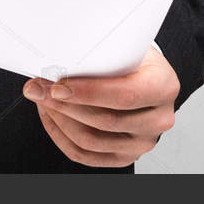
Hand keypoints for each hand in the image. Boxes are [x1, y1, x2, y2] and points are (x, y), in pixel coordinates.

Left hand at [23, 45, 178, 166]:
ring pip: (91, 140)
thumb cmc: (133, 59)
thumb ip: (102, 53)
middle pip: (105, 120)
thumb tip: (60, 59)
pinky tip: (51, 116)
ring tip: (42, 99)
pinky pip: (85, 155)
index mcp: (164, 87)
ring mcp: (142, 143)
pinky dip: (61, 136)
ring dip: (59, 119)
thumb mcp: (126, 46)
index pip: (125, 95)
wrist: (145, 76)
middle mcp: (159, 120)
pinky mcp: (124, 157)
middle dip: (64, 104)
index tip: (57, 85)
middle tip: (38, 88)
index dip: (88, 92)